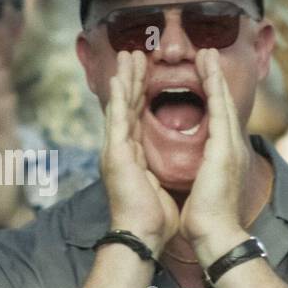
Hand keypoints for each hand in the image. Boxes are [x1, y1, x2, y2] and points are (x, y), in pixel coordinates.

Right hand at [102, 51, 177, 254]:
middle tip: (135, 53)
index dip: (143, 93)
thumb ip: (162, 169)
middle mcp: (121, 149)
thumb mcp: (162, 184)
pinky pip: (118, 119)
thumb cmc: (155, 217)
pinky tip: (121, 79)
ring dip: (125, 79)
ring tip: (128, 56)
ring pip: (121, 106)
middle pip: (128, 105)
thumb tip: (171, 165)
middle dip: (132, 78)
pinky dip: (119, 97)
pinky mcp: (116, 154)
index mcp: (134, 154)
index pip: (138, 116)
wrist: (144, 235)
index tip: (147, 72)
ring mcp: (115, 150)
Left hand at [181, 49, 249, 255]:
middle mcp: (229, 146)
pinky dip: (214, 90)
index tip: (204, 75)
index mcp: (222, 155)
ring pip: (222, 101)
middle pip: (222, 103)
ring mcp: (229, 146)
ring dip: (214, 75)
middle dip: (215, 77)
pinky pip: (218, 110)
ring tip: (208, 53)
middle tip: (208, 53)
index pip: (216, 117)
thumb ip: (204, 171)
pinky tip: (209, 73)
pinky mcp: (223, 149)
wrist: (215, 234)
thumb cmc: (207, 217)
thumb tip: (199, 166)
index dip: (211, 95)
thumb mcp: (204, 186)